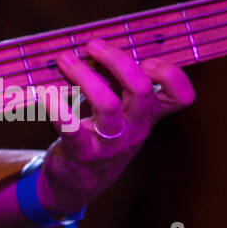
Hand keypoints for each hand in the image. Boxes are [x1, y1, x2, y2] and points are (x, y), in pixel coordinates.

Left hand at [39, 37, 194, 214]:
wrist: (79, 183)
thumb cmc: (100, 137)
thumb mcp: (122, 116)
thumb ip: (121, 86)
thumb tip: (101, 46)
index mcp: (148, 116)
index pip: (181, 96)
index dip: (171, 74)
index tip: (148, 59)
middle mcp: (134, 129)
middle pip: (142, 90)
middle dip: (118, 61)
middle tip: (94, 45)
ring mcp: (109, 143)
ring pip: (107, 104)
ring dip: (84, 76)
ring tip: (65, 60)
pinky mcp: (81, 153)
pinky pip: (69, 127)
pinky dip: (55, 106)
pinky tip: (45, 91)